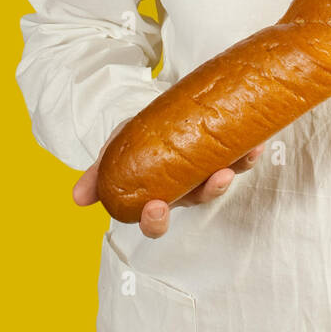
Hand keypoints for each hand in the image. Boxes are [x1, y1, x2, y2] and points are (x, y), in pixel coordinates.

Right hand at [72, 120, 266, 238]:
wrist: (163, 110)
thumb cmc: (138, 139)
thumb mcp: (115, 151)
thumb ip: (98, 173)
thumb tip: (76, 198)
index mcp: (157, 195)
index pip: (155, 221)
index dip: (156, 221)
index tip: (155, 208)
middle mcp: (186, 188)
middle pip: (199, 200)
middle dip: (208, 194)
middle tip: (216, 180)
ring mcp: (208, 171)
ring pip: (222, 180)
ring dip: (232, 173)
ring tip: (235, 163)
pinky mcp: (227, 152)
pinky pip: (240, 157)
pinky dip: (248, 153)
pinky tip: (254, 144)